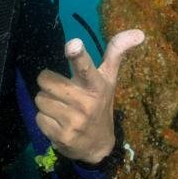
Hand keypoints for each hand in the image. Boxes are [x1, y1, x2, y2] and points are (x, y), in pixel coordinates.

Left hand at [34, 28, 145, 163]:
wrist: (98, 146)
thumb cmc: (101, 105)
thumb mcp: (109, 80)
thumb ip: (116, 53)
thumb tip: (139, 32)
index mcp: (96, 85)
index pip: (85, 68)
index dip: (78, 55)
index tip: (72, 45)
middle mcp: (86, 103)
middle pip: (47, 80)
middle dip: (49, 84)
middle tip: (63, 92)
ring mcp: (74, 121)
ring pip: (40, 99)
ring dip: (47, 102)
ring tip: (62, 109)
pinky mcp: (62, 136)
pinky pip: (39, 118)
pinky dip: (45, 120)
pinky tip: (59, 123)